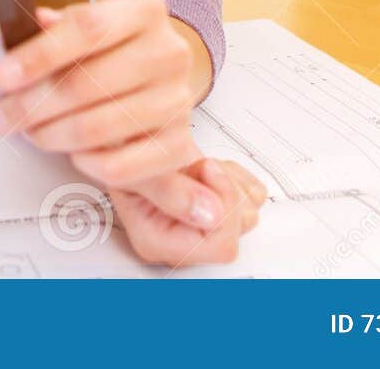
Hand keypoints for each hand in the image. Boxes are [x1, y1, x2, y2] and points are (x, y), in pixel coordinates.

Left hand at [0, 0, 198, 192]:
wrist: (163, 72)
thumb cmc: (116, 46)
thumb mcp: (90, 20)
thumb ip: (57, 26)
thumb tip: (23, 27)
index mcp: (144, 9)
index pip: (88, 27)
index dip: (39, 54)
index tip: (4, 76)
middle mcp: (168, 52)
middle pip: (86, 83)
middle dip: (32, 104)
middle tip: (4, 115)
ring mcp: (177, 99)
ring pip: (96, 127)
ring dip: (50, 135)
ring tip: (30, 131)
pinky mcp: (176, 143)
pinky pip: (119, 166)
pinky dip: (84, 163)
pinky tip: (71, 151)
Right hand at [114, 157, 265, 266]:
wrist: (129, 134)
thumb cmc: (125, 148)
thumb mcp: (138, 163)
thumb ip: (169, 190)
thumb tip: (211, 215)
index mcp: (156, 242)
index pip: (220, 245)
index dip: (221, 202)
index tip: (204, 169)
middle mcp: (179, 243)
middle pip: (236, 230)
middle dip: (224, 190)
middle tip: (197, 167)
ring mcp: (200, 230)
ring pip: (247, 214)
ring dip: (229, 180)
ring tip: (198, 166)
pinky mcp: (216, 214)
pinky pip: (253, 198)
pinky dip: (238, 175)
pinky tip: (211, 169)